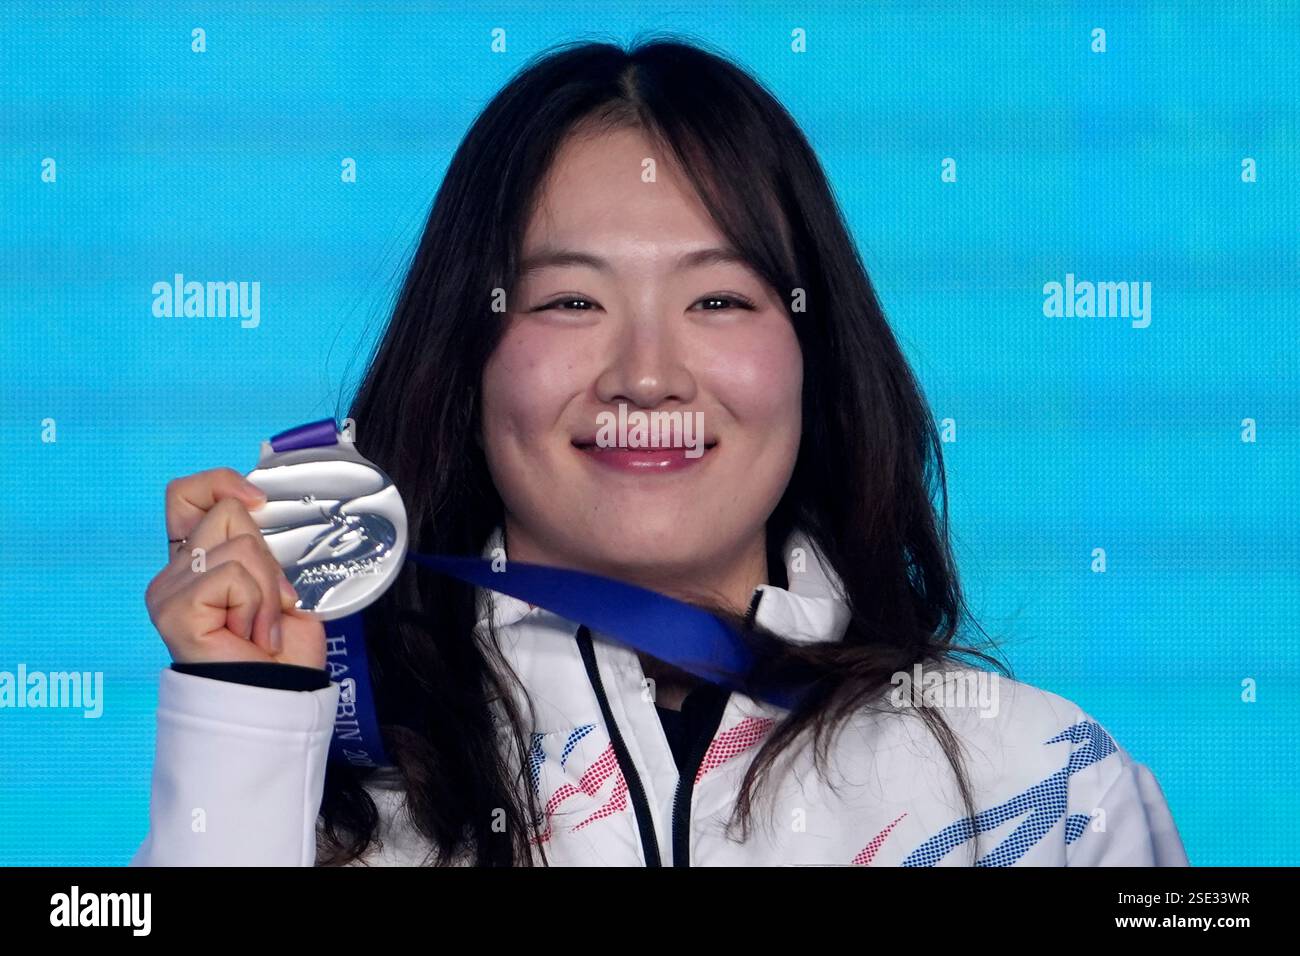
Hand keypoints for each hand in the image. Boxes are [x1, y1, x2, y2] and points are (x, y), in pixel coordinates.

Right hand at [145, 467, 325, 667]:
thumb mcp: (273, 581)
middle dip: (266, 556)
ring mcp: (169, 590)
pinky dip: (257, 604)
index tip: (259, 504)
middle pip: (225, 512)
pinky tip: (251, 635)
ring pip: (239, 545)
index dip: (221, 483)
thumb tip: (258, 506)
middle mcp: (174, 573)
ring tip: (262, 626)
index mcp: (195, 561)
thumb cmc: (282, 647)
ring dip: (268, 588)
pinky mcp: (174, 607)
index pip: (186, 494)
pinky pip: (232, 575)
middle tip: (271, 602)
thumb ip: (256, 546)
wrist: (280, 694)